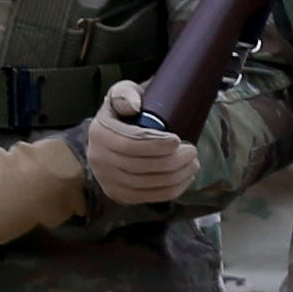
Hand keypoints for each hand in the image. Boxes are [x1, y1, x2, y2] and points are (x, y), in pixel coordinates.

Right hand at [86, 80, 195, 206]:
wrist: (110, 138)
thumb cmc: (124, 113)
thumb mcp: (121, 94)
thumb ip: (125, 93)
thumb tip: (134, 107)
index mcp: (99, 132)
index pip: (129, 144)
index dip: (156, 145)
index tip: (177, 139)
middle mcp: (99, 159)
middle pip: (140, 167)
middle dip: (173, 161)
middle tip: (192, 151)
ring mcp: (107, 180)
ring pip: (147, 184)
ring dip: (177, 176)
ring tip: (193, 164)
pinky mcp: (119, 194)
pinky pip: (148, 197)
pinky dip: (172, 190)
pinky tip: (185, 178)